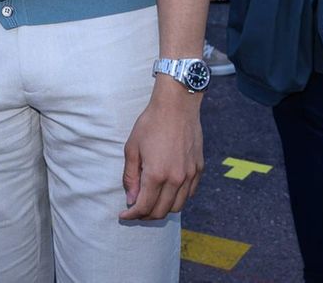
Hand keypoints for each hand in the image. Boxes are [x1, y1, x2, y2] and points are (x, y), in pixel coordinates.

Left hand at [121, 82, 204, 221]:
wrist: (176, 106)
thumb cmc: (151, 123)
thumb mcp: (132, 148)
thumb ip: (131, 176)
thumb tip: (131, 199)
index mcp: (156, 174)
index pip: (144, 207)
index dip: (132, 215)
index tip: (124, 216)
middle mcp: (175, 179)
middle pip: (161, 211)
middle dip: (146, 216)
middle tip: (135, 211)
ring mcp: (189, 175)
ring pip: (177, 206)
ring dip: (163, 210)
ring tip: (151, 203)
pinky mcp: (198, 169)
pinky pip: (189, 194)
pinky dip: (177, 199)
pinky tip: (167, 192)